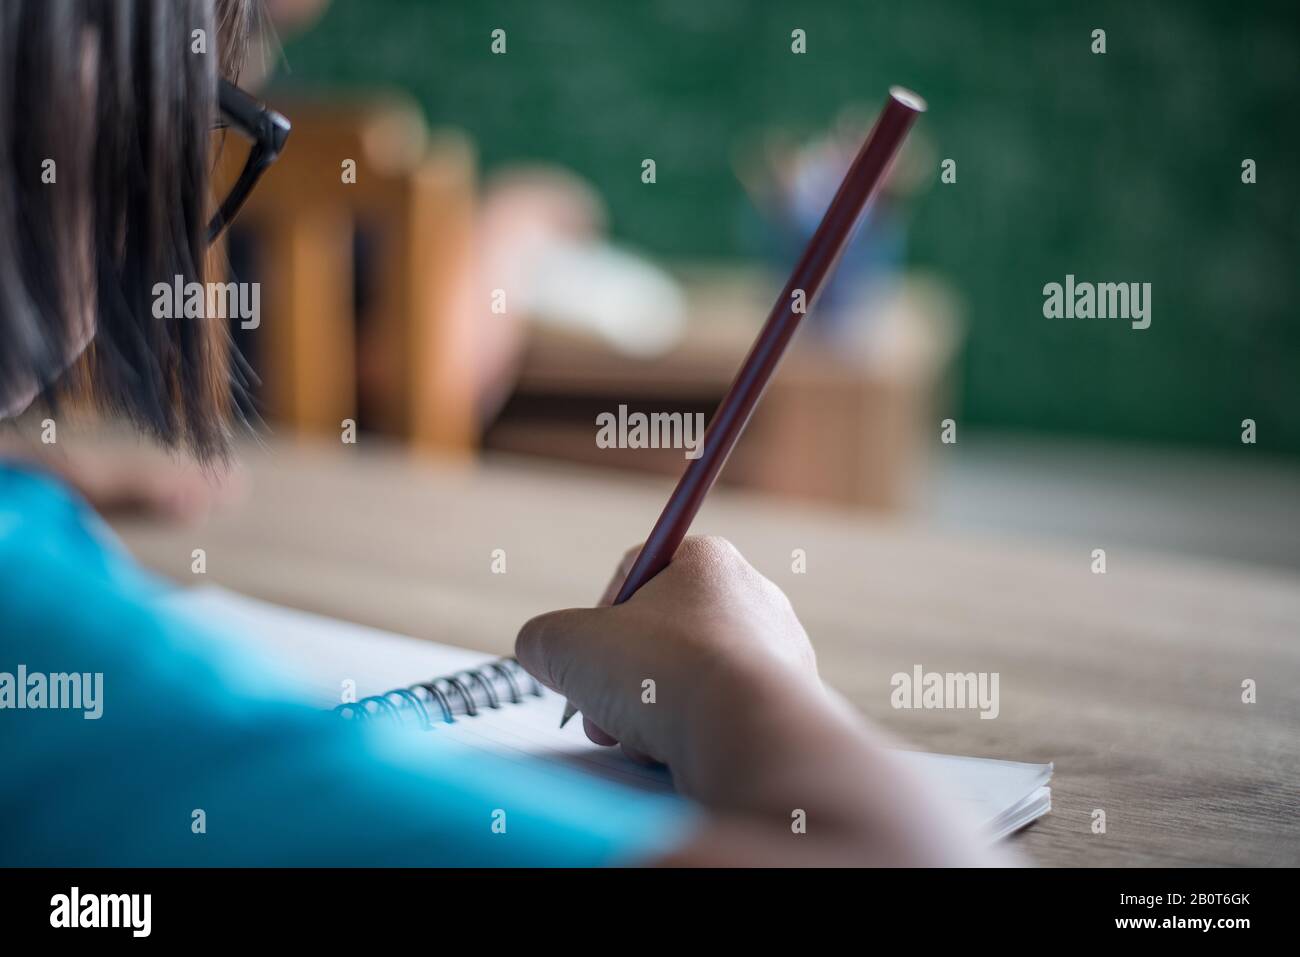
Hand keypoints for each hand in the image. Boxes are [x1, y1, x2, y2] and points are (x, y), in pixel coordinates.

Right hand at [517, 536, 821, 779]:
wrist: (749, 735)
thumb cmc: (662, 673)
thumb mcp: (568, 645)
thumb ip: (543, 639)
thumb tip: (541, 653)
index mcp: (707, 561)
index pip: (638, 571)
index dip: (598, 613)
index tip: (585, 653)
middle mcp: (753, 598)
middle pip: (661, 636)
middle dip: (620, 679)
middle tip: (599, 715)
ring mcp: (776, 654)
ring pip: (687, 681)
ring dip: (649, 713)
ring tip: (637, 739)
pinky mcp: (786, 705)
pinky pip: (721, 716)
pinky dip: (691, 735)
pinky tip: (677, 755)